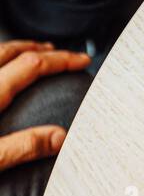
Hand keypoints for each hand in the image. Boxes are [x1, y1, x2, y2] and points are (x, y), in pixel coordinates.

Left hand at [0, 41, 90, 170]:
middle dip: (36, 48)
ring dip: (13, 53)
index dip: (61, 60)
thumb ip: (24, 147)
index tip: (83, 60)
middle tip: (55, 50)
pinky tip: (2, 80)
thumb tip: (62, 137)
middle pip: (10, 52)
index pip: (32, 65)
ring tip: (26, 55)